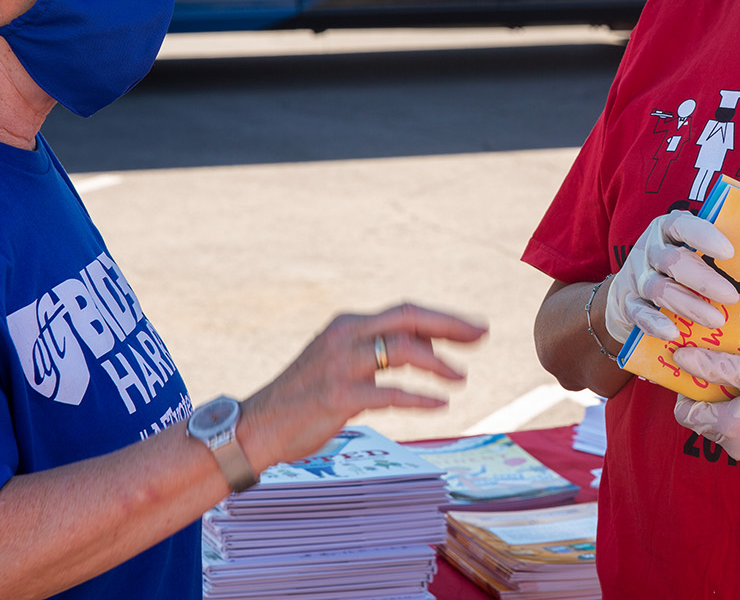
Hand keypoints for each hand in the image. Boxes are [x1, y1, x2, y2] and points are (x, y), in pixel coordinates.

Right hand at [237, 303, 486, 473]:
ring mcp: (340, 365)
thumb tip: (427, 346)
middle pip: (408, 319)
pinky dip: (418, 398)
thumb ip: (378, 353)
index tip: (474, 329)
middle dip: (450, 326)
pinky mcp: (337, 396)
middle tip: (481, 336)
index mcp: (347, 325)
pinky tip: (439, 405)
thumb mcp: (342, 364)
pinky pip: (389, 393)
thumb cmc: (305, 397)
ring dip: (438, 364)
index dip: (443, 319)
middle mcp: (345, 337)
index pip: (404, 312)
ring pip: (401, 351)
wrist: (258, 426)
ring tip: (460, 378)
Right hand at [603, 212, 738, 343]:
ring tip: (716, 321)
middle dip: (704, 280)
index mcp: (666, 230)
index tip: (728, 253)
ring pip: (660, 289)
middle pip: (673, 262)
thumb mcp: (688, 249)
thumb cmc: (674, 267)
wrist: (627, 291)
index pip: (682, 226)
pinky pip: (639, 313)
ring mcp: (636, 277)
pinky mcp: (628, 303)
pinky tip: (673, 332)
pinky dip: (655, 323)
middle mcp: (649, 250)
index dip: (703, 236)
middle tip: (732, 297)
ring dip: (689, 305)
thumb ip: (715, 249)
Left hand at [672, 350, 739, 478]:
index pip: (686, 415)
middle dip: (715, 406)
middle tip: (733, 383)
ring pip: (734, 439)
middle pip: (710, 427)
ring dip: (738, 421)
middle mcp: (739, 452)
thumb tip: (680, 358)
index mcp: (728, 427)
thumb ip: (714, 366)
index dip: (689, 395)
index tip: (700, 379)